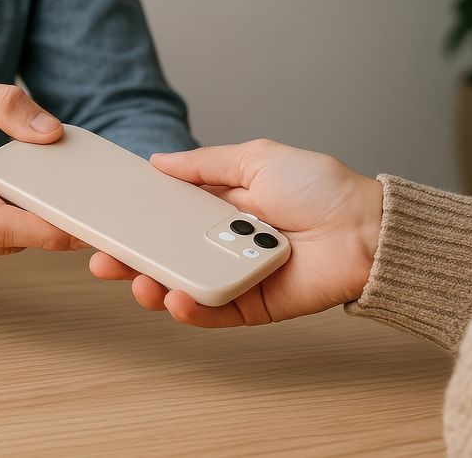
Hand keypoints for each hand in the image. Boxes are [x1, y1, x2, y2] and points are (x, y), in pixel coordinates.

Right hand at [89, 140, 383, 325]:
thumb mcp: (256, 159)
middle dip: (132, 260)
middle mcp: (222, 243)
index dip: (136, 222)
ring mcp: (235, 275)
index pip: (165, 217)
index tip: (105, 223)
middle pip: (166, 256)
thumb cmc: (321, 188)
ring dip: (154, 287)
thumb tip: (158, 162)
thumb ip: (205, 165)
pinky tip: (173, 300)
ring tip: (138, 283)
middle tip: (104, 261)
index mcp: (220, 206)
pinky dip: (192, 309)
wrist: (367, 229)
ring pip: (183, 286)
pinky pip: (216, 312)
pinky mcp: (254, 306)